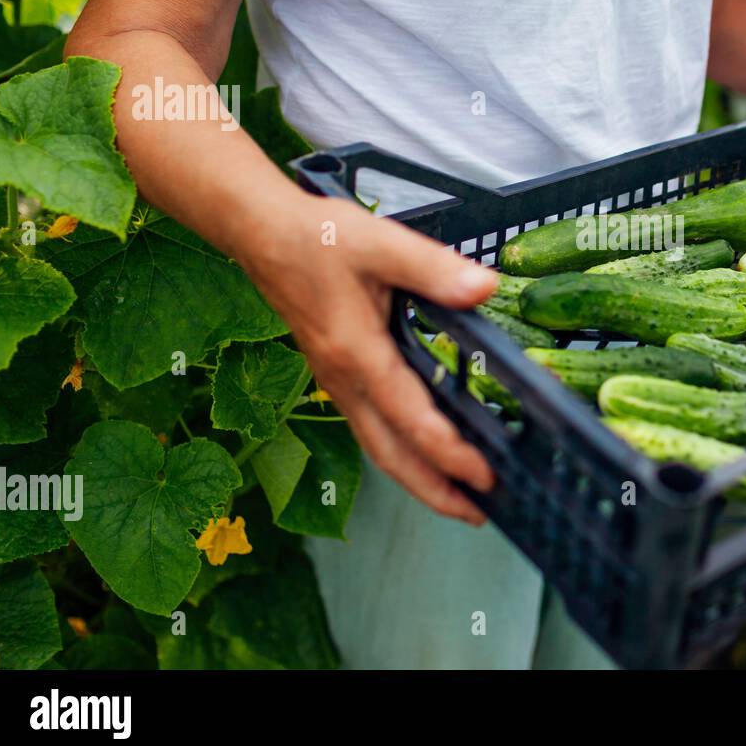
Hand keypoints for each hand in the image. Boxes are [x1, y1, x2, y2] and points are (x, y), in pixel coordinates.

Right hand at [240, 194, 497, 523]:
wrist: (260, 231)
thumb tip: (484, 288)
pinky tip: (423, 451)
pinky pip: (371, 428)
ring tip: (458, 499)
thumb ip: (435, 268)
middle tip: (478, 514)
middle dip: (434, 491)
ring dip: (418, 478)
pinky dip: (402, 452)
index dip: (450, 452)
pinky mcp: (336, 375)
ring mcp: (336, 382)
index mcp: (357, 353)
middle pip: (391, 455)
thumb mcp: (380, 242)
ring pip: (379, 447)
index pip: (410, 418)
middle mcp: (343, 379)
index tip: (485, 474)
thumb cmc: (316, 236)